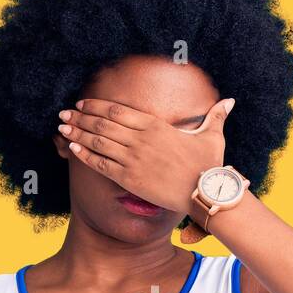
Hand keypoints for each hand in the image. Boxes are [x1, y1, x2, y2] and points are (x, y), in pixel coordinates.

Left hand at [57, 97, 235, 213]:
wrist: (205, 191)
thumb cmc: (210, 165)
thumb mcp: (213, 136)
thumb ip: (216, 116)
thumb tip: (231, 101)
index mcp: (155, 125)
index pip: (118, 110)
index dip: (97, 106)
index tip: (83, 104)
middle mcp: (140, 139)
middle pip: (102, 123)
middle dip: (80, 117)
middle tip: (64, 114)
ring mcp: (133, 158)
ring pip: (98, 141)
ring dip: (77, 134)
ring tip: (62, 129)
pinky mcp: (130, 178)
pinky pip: (101, 164)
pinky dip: (85, 155)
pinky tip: (72, 149)